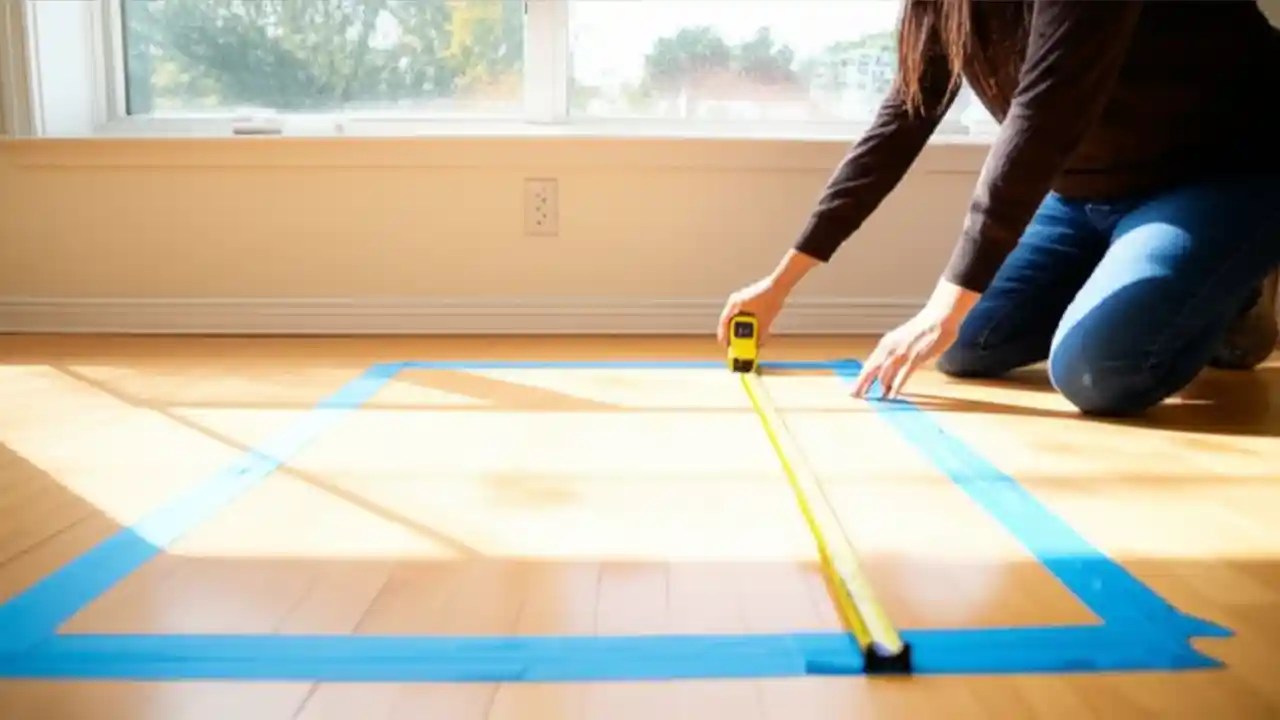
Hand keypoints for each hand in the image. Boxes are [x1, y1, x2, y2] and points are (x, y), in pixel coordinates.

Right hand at [718, 276, 786, 345]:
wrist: (779, 284)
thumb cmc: (772, 298)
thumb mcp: (765, 320)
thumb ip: (760, 334)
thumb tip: (757, 345)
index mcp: (735, 304)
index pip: (724, 322)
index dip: (723, 335)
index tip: (726, 345)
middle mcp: (735, 301)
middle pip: (728, 320)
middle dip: (730, 333)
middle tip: (733, 344)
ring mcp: (740, 299)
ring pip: (734, 317)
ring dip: (737, 328)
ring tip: (741, 338)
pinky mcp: (746, 299)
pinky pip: (740, 313)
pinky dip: (743, 322)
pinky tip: (749, 328)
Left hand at [852, 280, 977, 398]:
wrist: (938, 319)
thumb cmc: (921, 332)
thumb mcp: (901, 342)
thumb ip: (893, 356)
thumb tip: (887, 374)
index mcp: (885, 345)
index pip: (869, 365)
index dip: (861, 379)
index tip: (854, 390)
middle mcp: (889, 349)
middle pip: (871, 370)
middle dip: (862, 384)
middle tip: (855, 396)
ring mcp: (902, 353)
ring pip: (885, 374)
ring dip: (881, 388)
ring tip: (878, 401)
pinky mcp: (915, 357)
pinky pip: (903, 374)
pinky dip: (896, 386)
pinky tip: (893, 395)